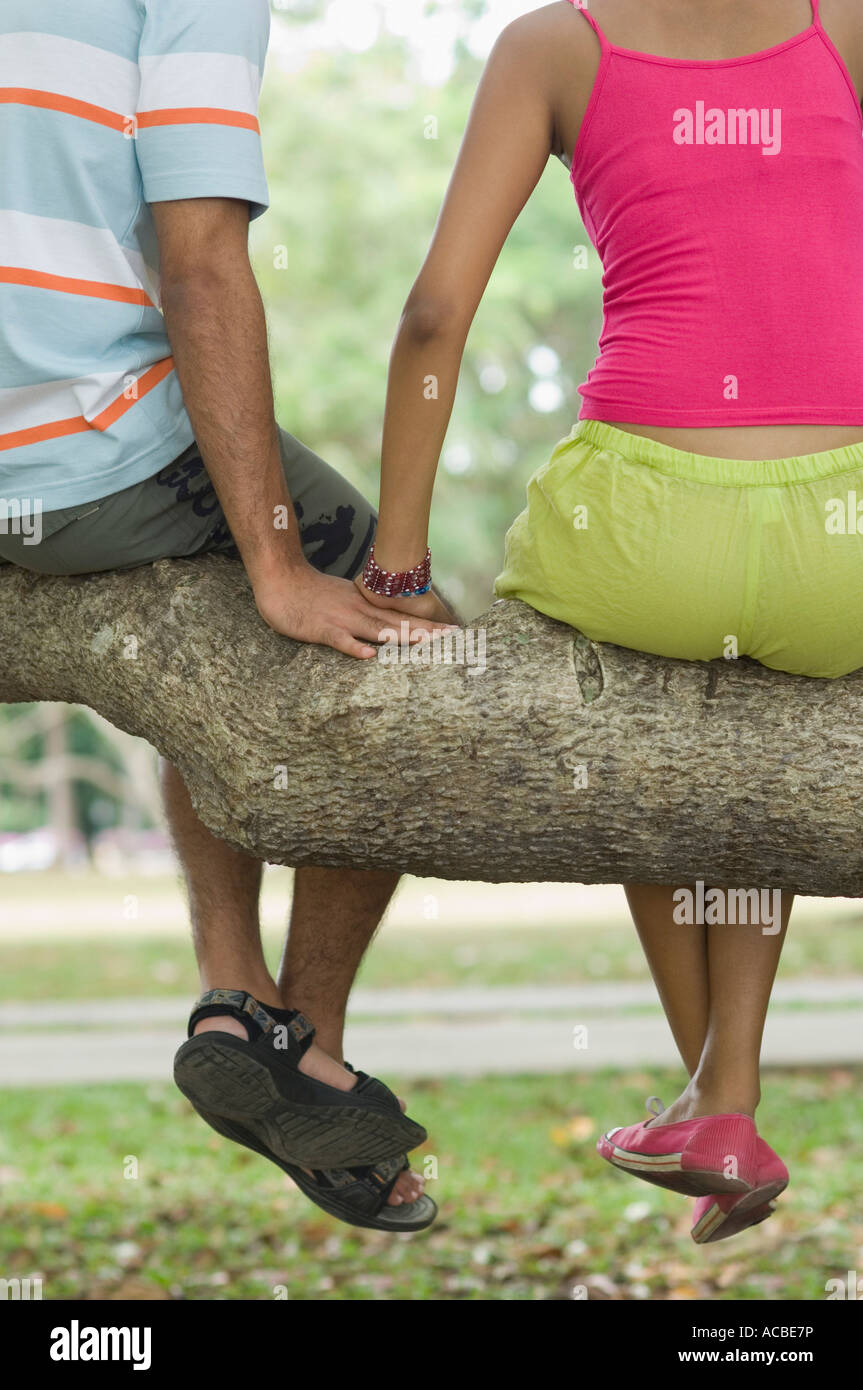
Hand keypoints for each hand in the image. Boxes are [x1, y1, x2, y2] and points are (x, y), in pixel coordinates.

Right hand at [255, 562, 456, 658]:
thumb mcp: (345, 599)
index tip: (454, 631)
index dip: (429, 624)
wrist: (281, 579)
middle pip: (398, 623)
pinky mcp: (322, 628)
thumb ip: (366, 612)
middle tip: (454, 638)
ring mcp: (342, 619)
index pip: (403, 616)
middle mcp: (360, 611)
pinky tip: (368, 657)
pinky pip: (340, 640)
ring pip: (376, 630)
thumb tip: (387, 624)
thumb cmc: (311, 594)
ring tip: (427, 644)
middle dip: (427, 632)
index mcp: (367, 606)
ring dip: (402, 637)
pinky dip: (353, 647)